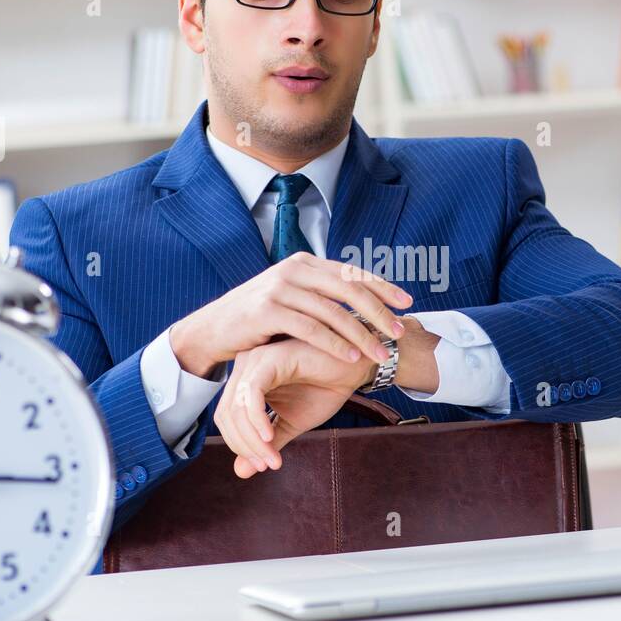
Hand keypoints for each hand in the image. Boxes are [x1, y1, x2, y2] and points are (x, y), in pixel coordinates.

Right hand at [167, 253, 411, 377]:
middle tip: (399, 331)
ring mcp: (280, 288)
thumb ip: (319, 294)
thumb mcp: (290, 297)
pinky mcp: (267, 311)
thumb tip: (360, 299)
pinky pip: (310, 329)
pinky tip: (351, 357)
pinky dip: (334, 344)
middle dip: (378, 311)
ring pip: (332, 311)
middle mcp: (294, 269)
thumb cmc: (258, 319)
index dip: (382, 286)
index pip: (351, 272)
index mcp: (304, 263)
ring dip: (361, 334)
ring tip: (380, 352)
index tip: (407, 302)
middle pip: (348, 288)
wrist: (213, 329)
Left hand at [213, 338, 376, 478]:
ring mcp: (256, 360)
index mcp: (245, 380)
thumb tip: (240, 472)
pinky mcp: (271, 358)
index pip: (227, 418)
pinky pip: (252, 393)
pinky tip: (270, 436)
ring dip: (252, 440)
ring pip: (238, 408)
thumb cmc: (323, 389)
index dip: (239, 446)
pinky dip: (257, 419)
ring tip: (272, 457)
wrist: (354, 368)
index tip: (262, 466)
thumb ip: (266, 444)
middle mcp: (245, 367)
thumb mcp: (291, 423)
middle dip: (244, 446)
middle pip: (227, 415)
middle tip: (265, 465)